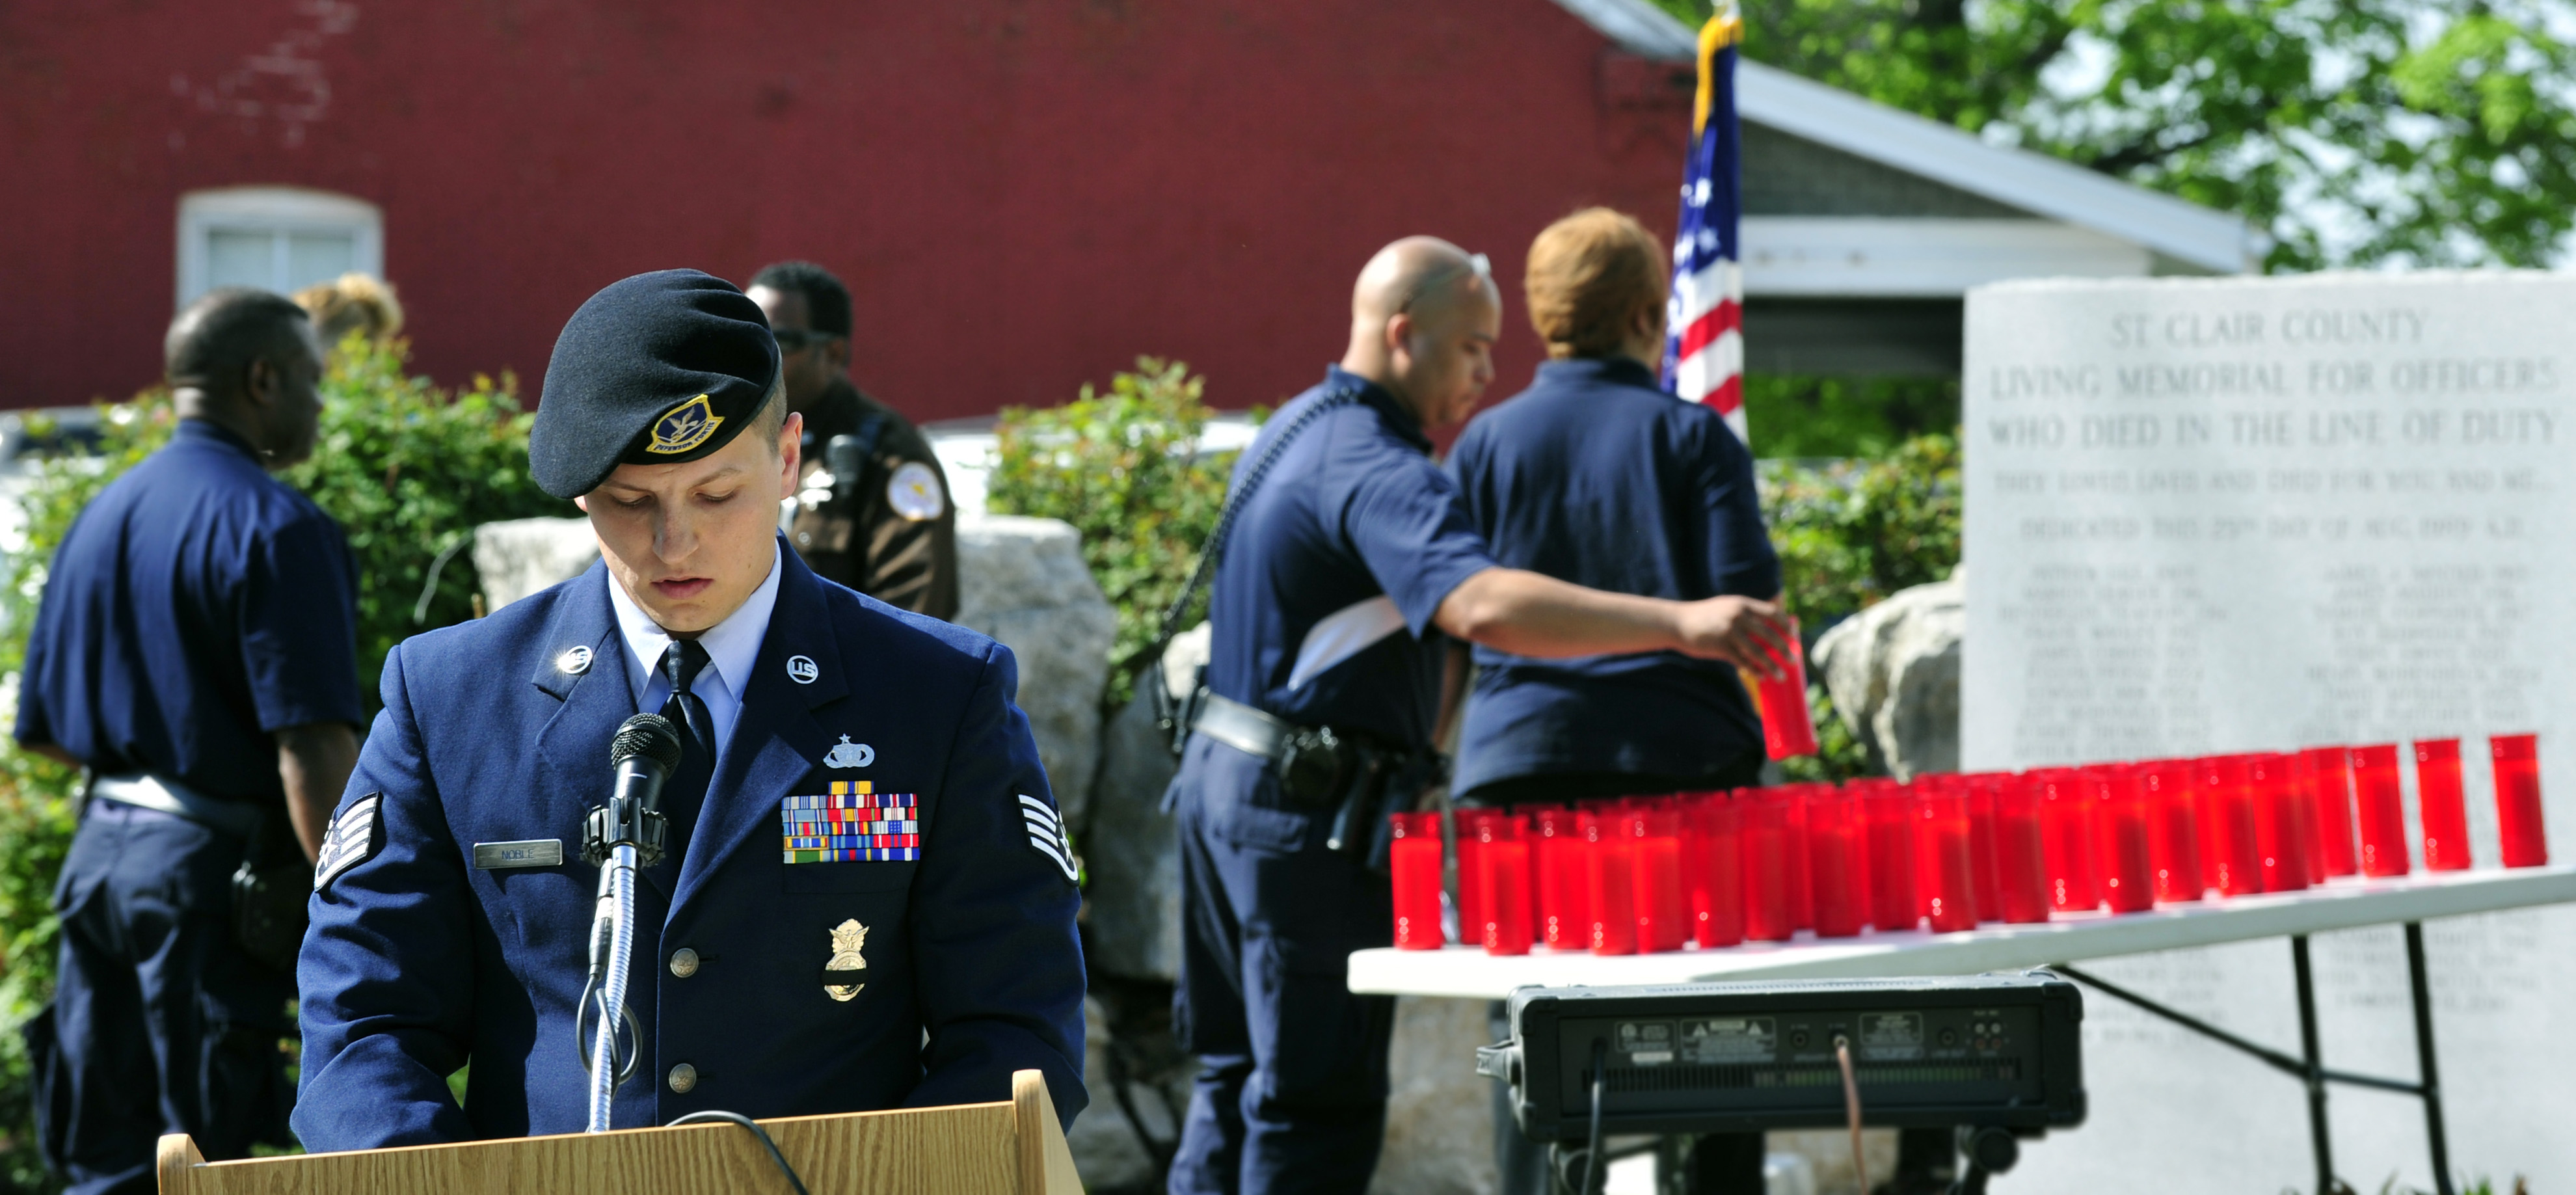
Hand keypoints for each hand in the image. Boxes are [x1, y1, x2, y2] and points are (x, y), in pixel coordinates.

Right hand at [1671, 595, 1794, 678]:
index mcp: (1742, 604)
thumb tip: (1766, 628)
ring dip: (1772, 665)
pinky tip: (1761, 676)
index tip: (1794, 635)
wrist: (1677, 622)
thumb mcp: (1726, 607)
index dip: (1786, 625)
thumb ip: (1745, 614)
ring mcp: (1728, 631)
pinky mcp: (1719, 646)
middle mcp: (1738, 616)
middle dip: (1785, 649)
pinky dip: (1753, 670)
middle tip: (1794, 660)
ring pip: (1757, 652)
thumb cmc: (1704, 616)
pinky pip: (1742, 661)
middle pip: (1770, 634)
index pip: (1773, 612)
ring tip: (1781, 676)